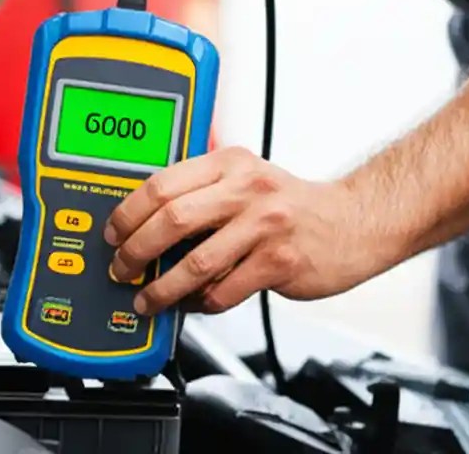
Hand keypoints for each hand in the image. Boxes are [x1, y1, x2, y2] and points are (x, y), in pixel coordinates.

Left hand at [104, 146, 397, 316]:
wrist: (355, 222)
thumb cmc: (292, 204)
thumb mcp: (247, 176)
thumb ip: (202, 186)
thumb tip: (144, 212)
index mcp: (229, 163)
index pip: (162, 183)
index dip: (128, 213)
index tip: (113, 233)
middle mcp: (246, 189)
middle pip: (171, 220)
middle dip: (136, 251)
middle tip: (121, 269)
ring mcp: (265, 226)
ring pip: (195, 263)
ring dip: (161, 288)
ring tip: (147, 299)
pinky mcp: (279, 262)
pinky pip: (224, 291)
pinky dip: (200, 303)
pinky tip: (192, 304)